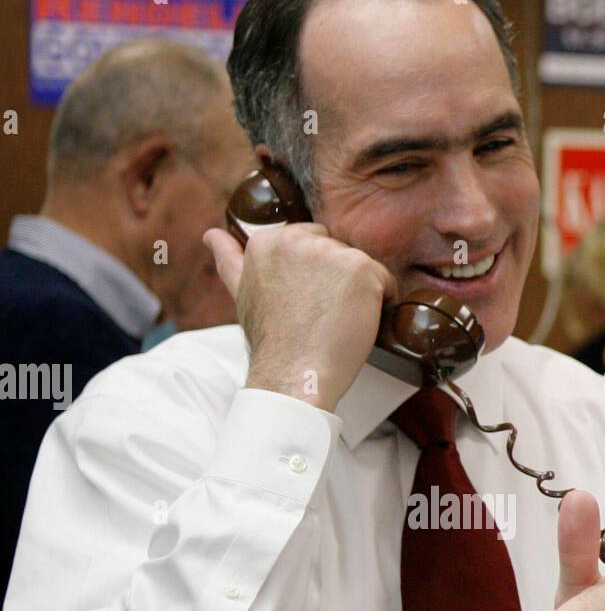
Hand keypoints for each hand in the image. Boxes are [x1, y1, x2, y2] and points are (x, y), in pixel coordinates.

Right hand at [204, 224, 397, 410]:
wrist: (293, 376)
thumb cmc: (271, 342)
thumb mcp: (241, 294)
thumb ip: (229, 259)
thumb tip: (212, 234)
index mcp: (267, 241)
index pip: (310, 241)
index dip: (314, 276)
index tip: (304, 303)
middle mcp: (297, 239)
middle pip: (337, 249)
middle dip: (336, 279)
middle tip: (319, 315)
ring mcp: (331, 253)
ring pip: (361, 266)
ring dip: (357, 293)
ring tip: (335, 322)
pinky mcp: (361, 270)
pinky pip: (385, 281)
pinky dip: (380, 304)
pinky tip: (356, 324)